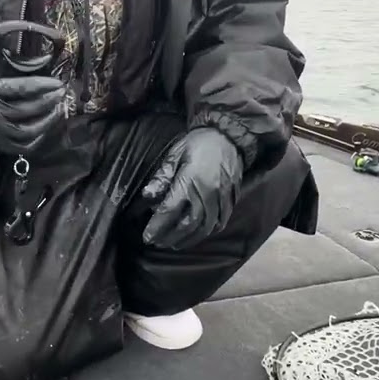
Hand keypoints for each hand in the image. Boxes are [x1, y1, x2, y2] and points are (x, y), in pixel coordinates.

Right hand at [0, 42, 65, 154]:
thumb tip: (4, 37)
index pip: (18, 89)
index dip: (41, 85)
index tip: (57, 82)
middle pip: (27, 109)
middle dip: (49, 101)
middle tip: (62, 92)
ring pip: (28, 131)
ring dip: (47, 121)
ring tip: (59, 109)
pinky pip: (23, 146)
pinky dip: (38, 138)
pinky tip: (47, 126)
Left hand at [141, 127, 242, 249]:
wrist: (228, 136)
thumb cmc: (197, 143)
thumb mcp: (174, 155)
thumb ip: (162, 177)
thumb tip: (147, 197)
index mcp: (190, 182)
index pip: (169, 211)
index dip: (157, 227)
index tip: (147, 237)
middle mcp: (207, 194)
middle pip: (187, 225)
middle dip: (170, 237)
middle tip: (157, 242)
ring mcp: (221, 199)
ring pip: (204, 228)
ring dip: (187, 239)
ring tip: (173, 243)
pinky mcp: (231, 199)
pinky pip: (220, 222)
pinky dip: (207, 232)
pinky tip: (196, 235)